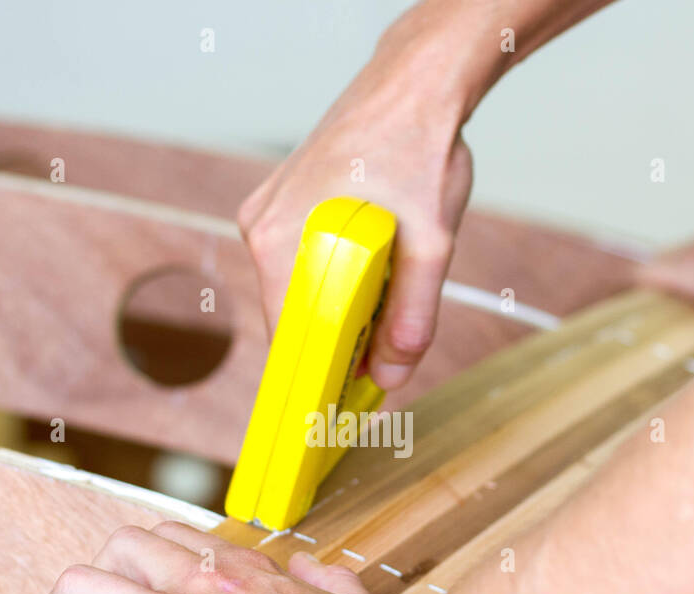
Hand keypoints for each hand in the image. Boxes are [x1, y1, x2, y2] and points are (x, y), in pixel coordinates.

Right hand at [236, 49, 472, 390]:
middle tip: (385, 359)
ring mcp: (268, 213)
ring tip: (389, 296)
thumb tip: (393, 375)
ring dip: (341, 309)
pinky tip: (375, 267)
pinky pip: (301, 262)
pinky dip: (334, 279)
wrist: (413, 84)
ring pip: (299, 290)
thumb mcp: (431, 242)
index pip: (286, 339)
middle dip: (338, 344)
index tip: (339, 409)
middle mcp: (262, 228)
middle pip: (293, 317)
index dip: (315, 379)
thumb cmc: (418, 149)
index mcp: (282, 240)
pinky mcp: (283, 204)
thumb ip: (413, 314)